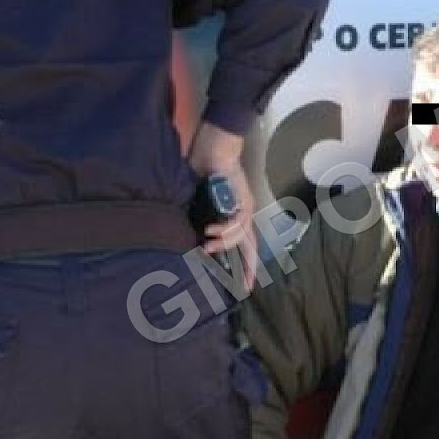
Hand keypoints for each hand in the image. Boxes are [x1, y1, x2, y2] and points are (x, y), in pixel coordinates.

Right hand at [187, 121, 256, 291]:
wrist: (213, 151)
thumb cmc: (205, 175)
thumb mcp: (200, 203)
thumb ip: (199, 220)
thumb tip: (187, 239)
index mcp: (236, 218)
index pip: (244, 246)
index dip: (244, 266)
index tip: (243, 286)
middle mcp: (244, 216)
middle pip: (251, 247)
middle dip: (249, 268)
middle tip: (245, 287)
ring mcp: (245, 208)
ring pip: (240, 236)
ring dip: (223, 245)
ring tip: (206, 248)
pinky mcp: (242, 200)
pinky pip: (236, 222)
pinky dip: (224, 230)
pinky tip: (210, 232)